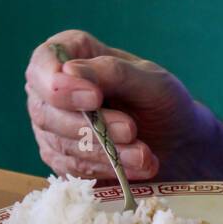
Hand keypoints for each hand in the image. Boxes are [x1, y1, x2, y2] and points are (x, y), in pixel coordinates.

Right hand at [25, 29, 203, 180]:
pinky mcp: (62, 159)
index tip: (95, 97)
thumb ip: (113, 72)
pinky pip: (72, 168)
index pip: (44, 61)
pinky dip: (106, 168)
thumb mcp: (151, 81)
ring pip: (59, 142)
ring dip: (104, 150)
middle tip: (130, 129)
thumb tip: (68, 69)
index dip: (60, 83)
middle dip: (89, 124)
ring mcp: (54, 126)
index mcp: (74, 55)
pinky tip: (137, 166)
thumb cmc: (163, 102)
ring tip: (143, 153)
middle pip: (46, 109)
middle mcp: (55, 90)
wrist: (178, 145)